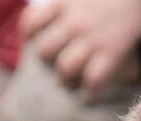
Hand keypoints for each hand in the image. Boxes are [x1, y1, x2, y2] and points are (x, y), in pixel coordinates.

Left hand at [19, 0, 140, 96]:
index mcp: (64, 3)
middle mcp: (74, 23)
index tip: (35, 38)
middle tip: (56, 61)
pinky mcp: (112, 54)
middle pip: (44, 51)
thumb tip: (48, 14)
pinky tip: (89, 92)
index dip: (29, 34)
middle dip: (47, 59)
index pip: (31, 23)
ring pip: (64, 70)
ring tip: (70, 79)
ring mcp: (92, 40)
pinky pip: (93, 81)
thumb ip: (64, 2)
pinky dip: (89, 91)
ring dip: (66, 77)